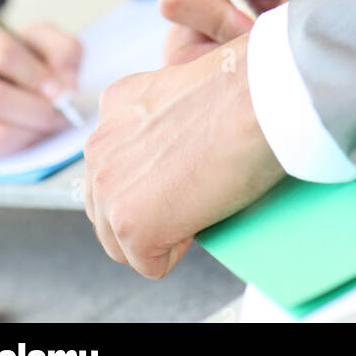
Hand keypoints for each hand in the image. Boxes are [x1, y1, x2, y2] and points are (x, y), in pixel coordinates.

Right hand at [0, 21, 81, 155]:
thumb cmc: (17, 54)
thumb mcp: (42, 38)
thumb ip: (63, 51)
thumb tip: (67, 88)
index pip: (0, 52)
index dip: (36, 73)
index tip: (62, 89)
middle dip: (38, 109)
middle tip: (63, 111)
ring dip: (34, 131)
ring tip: (54, 122)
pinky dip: (23, 143)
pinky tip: (36, 129)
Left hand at [84, 34, 284, 276]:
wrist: (256, 101)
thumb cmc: (242, 91)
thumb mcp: (185, 92)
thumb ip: (162, 122)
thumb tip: (172, 151)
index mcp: (114, 105)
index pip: (116, 167)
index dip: (155, 178)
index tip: (185, 168)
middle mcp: (99, 145)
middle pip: (108, 208)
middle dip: (148, 210)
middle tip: (192, 191)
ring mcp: (110, 188)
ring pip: (122, 243)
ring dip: (160, 233)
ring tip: (198, 200)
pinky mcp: (131, 225)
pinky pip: (151, 264)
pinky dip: (180, 250)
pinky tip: (202, 211)